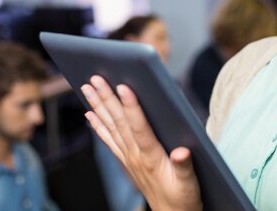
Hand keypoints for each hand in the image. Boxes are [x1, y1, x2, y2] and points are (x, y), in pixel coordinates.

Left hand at [81, 75, 202, 210]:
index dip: (131, 107)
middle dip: (107, 98)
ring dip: (98, 106)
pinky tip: (90, 114)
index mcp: (152, 157)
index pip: (138, 127)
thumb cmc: (183, 198)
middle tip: (95, 78)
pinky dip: (98, 126)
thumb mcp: (189, 183)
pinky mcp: (127, 162)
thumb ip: (184, 166)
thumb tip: (182, 152)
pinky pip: (109, 140)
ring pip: (111, 127)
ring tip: (87, 88)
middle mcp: (136, 156)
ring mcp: (129, 158)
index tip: (124, 87)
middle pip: (119, 122)